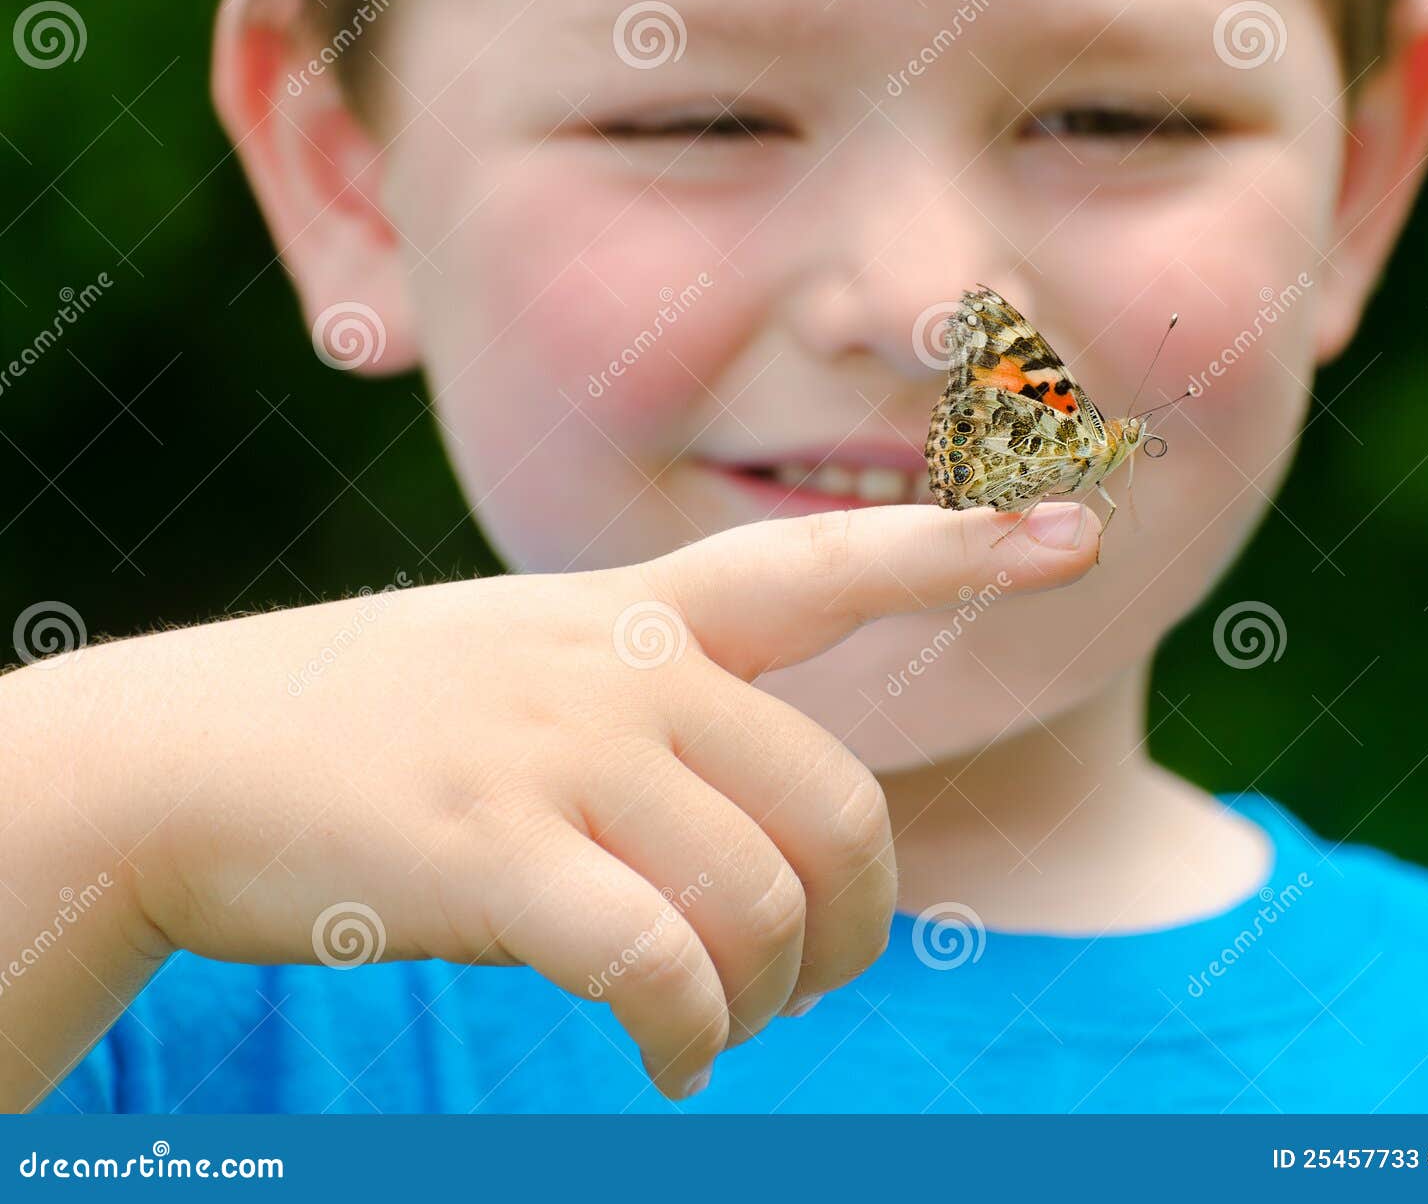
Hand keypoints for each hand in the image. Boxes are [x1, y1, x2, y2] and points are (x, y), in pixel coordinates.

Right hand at [0, 500, 1097, 1104]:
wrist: (174, 757)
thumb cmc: (365, 726)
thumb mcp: (521, 677)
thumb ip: (650, 726)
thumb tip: (768, 852)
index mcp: (633, 613)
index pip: (825, 562)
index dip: (962, 548)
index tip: (1083, 534)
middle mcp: (617, 665)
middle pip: (838, 807)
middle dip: (856, 925)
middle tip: (808, 984)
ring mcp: (556, 752)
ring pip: (762, 900)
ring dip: (772, 996)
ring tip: (724, 1024)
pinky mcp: (492, 852)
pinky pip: (662, 966)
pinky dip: (693, 1039)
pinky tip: (674, 1062)